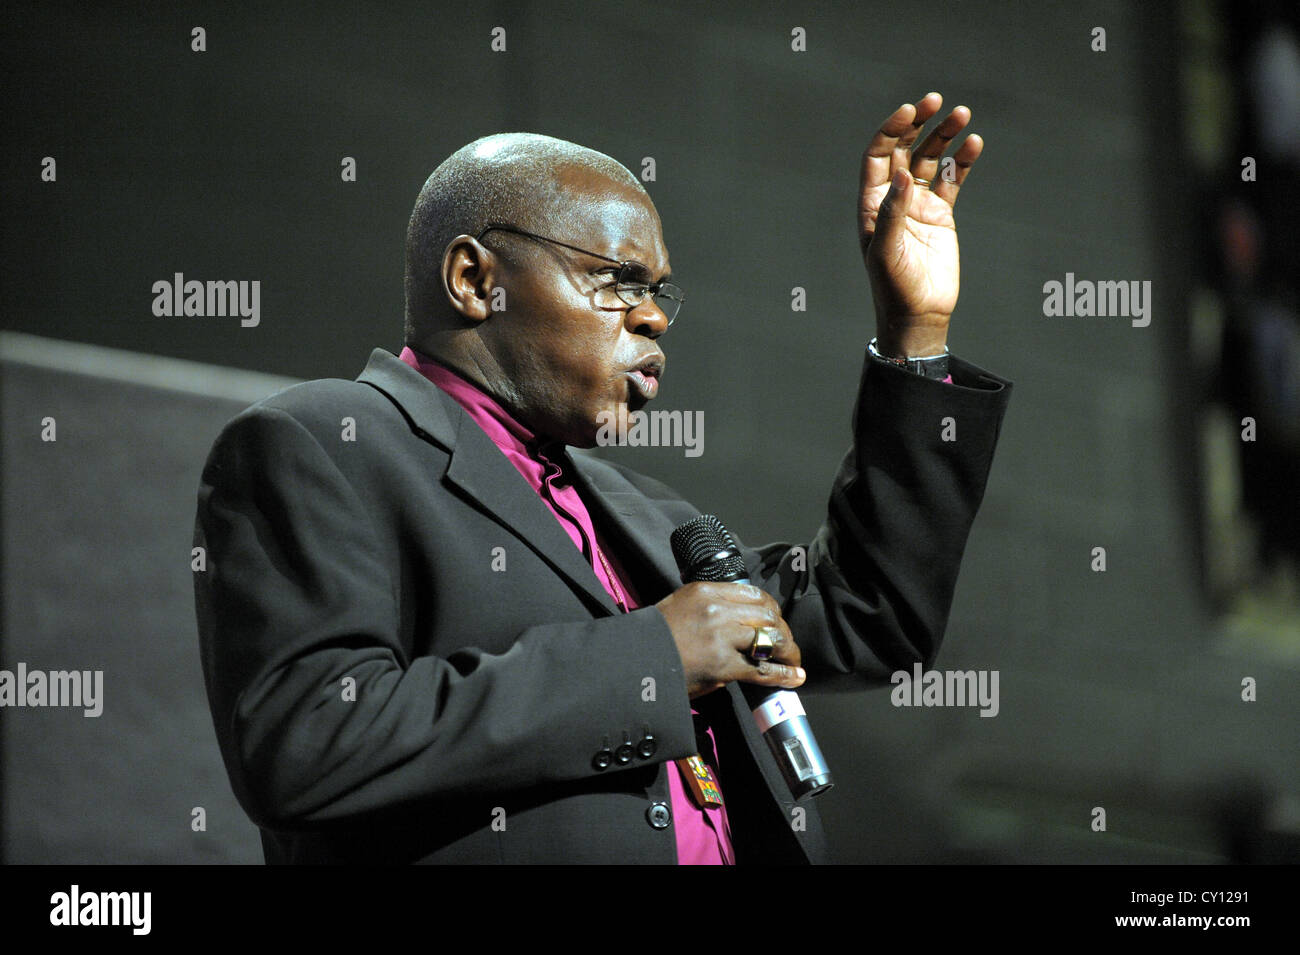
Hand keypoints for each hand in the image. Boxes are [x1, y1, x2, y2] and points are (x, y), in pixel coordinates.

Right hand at [655, 581, 804, 699]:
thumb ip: (711, 608)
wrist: (632, 661)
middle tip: (788, 647)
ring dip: (788, 652)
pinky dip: (783, 675)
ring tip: (793, 663)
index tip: (777, 622)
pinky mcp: (722, 665)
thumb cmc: (654, 638)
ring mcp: (720, 636)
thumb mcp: (680, 607)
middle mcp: (716, 609)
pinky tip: (794, 679)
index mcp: (705, 591)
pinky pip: (762, 669)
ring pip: (771, 639)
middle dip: (784, 633)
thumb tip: (742, 623)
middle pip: (768, 615)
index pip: (754, 594)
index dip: (773, 610)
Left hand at [859, 92, 982, 355]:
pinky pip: (954, 180)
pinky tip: (974, 144)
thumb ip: (893, 212)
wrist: (919, 315)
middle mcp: (894, 198)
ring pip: (932, 160)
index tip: (909, 111)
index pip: (878, 156)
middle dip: (919, 123)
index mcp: (872, 203)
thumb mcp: (887, 250)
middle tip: (936, 100)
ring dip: (945, 136)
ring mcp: (919, 204)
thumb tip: (903, 174)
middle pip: (905, 149)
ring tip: (964, 115)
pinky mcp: (942, 215)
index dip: (891, 131)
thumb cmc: (894, 287)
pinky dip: (963, 161)